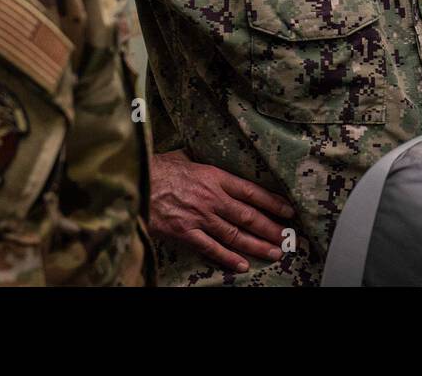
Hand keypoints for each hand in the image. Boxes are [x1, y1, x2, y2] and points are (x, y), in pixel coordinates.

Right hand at [149, 149, 295, 272]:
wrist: (132, 182)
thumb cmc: (155, 168)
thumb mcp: (182, 157)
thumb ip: (198, 163)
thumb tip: (200, 160)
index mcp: (214, 177)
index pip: (251, 191)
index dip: (272, 202)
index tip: (288, 210)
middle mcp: (212, 198)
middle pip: (248, 216)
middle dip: (271, 228)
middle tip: (288, 238)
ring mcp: (199, 217)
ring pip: (235, 235)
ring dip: (257, 245)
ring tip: (274, 252)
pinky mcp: (185, 233)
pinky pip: (211, 248)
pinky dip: (228, 258)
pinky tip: (243, 265)